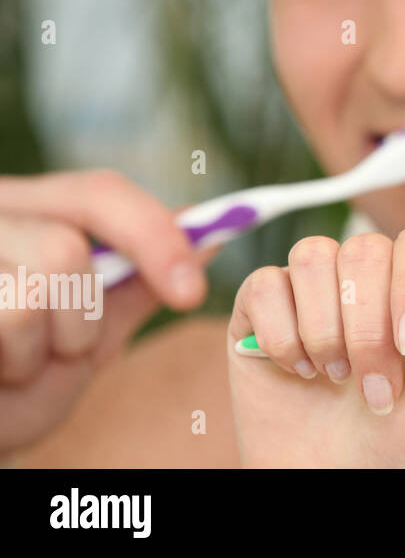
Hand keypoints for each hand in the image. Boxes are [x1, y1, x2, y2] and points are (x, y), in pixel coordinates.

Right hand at [0, 170, 209, 456]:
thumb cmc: (18, 385)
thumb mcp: (88, 335)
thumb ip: (138, 286)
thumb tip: (209, 238)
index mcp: (29, 211)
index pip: (100, 192)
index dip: (156, 236)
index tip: (191, 292)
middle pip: (66, 245)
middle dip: (84, 317)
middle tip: (64, 352)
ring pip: (38, 284)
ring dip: (45, 346)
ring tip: (18, 365)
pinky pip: (9, 316)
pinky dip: (16, 360)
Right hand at [227, 225, 404, 466]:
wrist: (337, 480)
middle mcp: (374, 277)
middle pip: (365, 250)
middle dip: (369, 331)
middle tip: (377, 392)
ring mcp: (317, 287)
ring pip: (313, 256)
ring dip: (325, 330)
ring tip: (338, 380)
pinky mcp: (266, 306)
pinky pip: (265, 285)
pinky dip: (283, 337)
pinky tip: (302, 372)